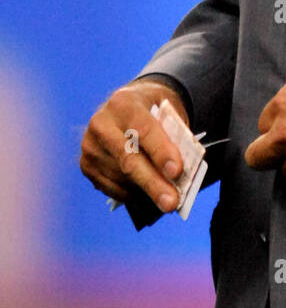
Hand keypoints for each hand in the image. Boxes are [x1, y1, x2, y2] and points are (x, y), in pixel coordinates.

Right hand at [80, 80, 189, 212]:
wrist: (127, 105)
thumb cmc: (154, 110)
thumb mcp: (170, 111)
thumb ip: (175, 136)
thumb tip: (178, 174)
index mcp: (124, 104)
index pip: (144, 129)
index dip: (160, 151)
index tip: (176, 172)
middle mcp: (101, 123)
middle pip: (128, 159)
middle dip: (152, 183)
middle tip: (171, 203)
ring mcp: (90, 146)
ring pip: (121, 177)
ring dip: (145, 191)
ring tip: (166, 197)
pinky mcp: (86, 165)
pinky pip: (111, 187)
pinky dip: (132, 193)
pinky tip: (145, 192)